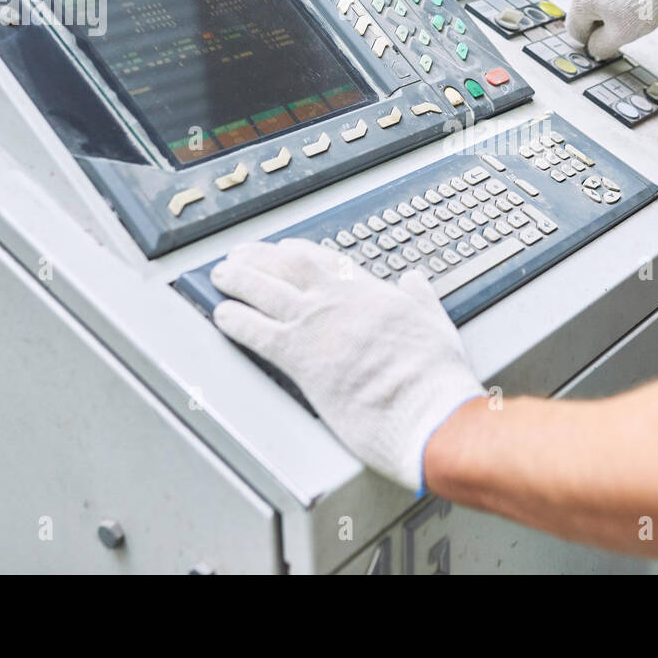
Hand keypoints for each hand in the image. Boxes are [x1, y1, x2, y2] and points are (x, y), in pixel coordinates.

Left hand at [210, 239, 484, 490]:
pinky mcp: (298, 357)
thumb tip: (414, 279)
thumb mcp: (436, 322)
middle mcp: (337, 301)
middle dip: (259, 258)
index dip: (298, 252)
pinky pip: (255, 331)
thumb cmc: (433, 376)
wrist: (424, 407)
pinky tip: (222, 315)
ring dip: (238, 280)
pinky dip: (234, 320)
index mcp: (371, 292)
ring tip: (221, 275)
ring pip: (264, 290)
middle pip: (287, 267)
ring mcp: (315, 325)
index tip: (284, 250)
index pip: (325, 262)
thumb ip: (420, 297)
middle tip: (241, 255)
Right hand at [565, 0, 657, 59]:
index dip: (591, 41)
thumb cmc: (646, 2)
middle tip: (625, 25)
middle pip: (585, 11)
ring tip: (634, 8)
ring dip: (610, 5)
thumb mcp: (621, 35)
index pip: (575, 30)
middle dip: (601, 21)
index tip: (607, 41)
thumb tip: (594, 47)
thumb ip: (600, 47)